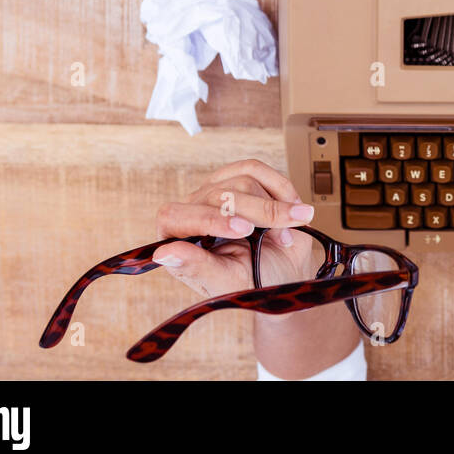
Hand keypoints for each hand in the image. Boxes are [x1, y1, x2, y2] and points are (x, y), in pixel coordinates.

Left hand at [151, 159, 316, 297]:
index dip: (210, 220)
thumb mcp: (226, 283)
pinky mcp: (239, 178)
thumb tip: (162, 254)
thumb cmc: (251, 282)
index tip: (244, 231)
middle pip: (219, 196)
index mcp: (177, 238)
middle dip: (258, 215)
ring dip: (274, 208)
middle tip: (283, 237)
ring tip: (285, 234)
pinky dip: (281, 189)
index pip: (176, 216)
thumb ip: (196, 267)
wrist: (284, 273)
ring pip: (244, 180)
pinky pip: (258, 169)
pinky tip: (292, 209)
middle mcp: (193, 210)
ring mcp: (217, 191)